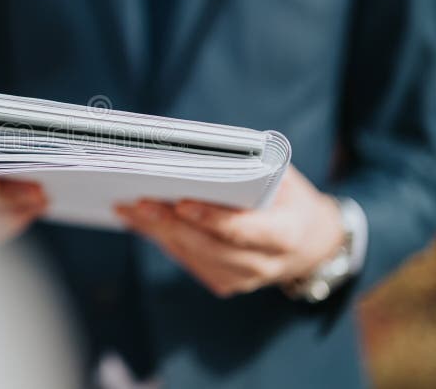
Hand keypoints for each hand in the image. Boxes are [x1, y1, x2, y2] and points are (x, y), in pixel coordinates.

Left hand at [115, 166, 342, 297]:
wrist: (309, 243)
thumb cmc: (289, 199)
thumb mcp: (282, 177)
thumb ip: (249, 168)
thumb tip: (199, 153)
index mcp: (285, 235)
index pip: (243, 230)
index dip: (211, 218)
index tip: (181, 202)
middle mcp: (263, 264)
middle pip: (208, 246)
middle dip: (170, 223)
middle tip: (138, 201)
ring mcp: (242, 279)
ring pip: (192, 255)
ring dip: (156, 231)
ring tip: (127, 207)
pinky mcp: (223, 283)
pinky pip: (188, 261)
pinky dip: (163, 239)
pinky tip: (138, 220)